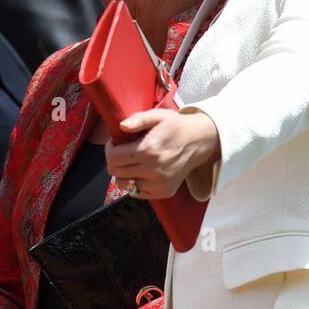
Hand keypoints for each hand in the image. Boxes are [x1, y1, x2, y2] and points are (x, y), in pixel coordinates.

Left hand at [104, 108, 220, 199]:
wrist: (199, 142)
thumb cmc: (175, 127)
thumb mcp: (158, 115)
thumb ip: (138, 119)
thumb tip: (121, 126)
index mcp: (149, 149)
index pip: (113, 157)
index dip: (110, 149)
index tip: (115, 143)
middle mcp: (153, 170)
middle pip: (115, 171)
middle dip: (114, 160)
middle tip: (122, 152)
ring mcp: (159, 184)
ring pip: (123, 184)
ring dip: (122, 173)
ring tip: (131, 162)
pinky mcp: (163, 192)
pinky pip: (136, 192)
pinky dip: (134, 183)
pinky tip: (142, 171)